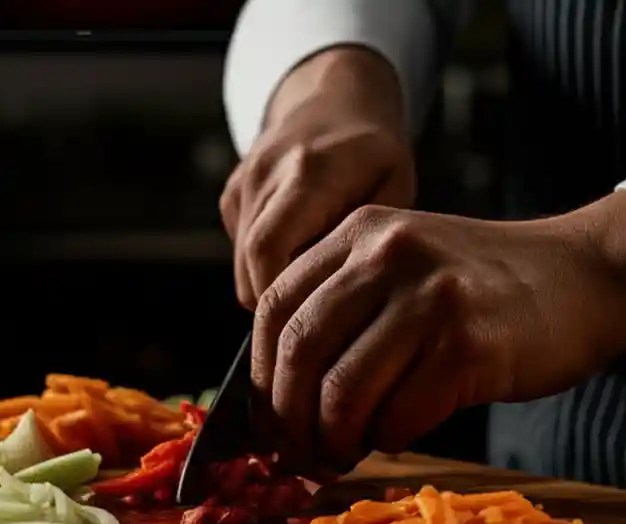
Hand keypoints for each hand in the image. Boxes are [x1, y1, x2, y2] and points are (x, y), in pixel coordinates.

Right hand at [221, 46, 415, 309]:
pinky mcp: (230, 195)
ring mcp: (242, 184)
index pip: (267, 249)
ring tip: (317, 278)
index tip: (315, 321)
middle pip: (249, 265)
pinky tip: (300, 248)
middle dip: (279, 302)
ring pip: (242, 265)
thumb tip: (336, 299)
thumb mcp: (395, 189)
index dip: (282, 296)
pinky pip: (241, 250)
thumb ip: (365, 241)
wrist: (334, 99)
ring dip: (275, 283)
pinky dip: (266, 264)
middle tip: (318, 319)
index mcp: (308, 172)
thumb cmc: (373, 152)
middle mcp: (265, 174)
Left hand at [251, 191, 625, 471]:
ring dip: (334, 439)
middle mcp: (387, 254)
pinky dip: (389, 438)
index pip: (274, 308)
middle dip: (288, 418)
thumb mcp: (406, 265)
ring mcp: (428, 298)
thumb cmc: (484, 289)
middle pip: (298, 351)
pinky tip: (400, 435)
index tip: (268, 419)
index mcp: (359, 232)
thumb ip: (346, 307)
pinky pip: (400, 414)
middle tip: (298, 454)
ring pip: (343, 389)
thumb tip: (283, 398)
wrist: (583, 276)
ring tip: (342, 454)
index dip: (260, 375)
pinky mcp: (468, 344)